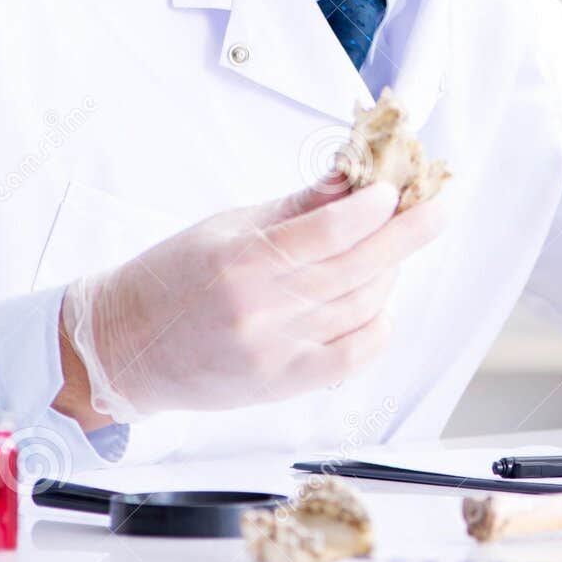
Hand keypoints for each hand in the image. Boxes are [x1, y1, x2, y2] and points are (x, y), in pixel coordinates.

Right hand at [54, 179, 444, 426]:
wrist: (124, 348)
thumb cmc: (169, 279)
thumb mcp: (228, 225)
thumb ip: (297, 206)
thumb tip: (351, 178)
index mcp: (245, 262)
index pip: (332, 229)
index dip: (373, 206)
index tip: (394, 188)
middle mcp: (264, 310)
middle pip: (360, 266)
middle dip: (408, 232)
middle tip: (437, 208)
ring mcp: (278, 352)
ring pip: (362, 305)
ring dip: (390, 272)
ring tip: (395, 248)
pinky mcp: (284, 383)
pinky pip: (353, 354)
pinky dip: (377, 324)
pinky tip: (380, 301)